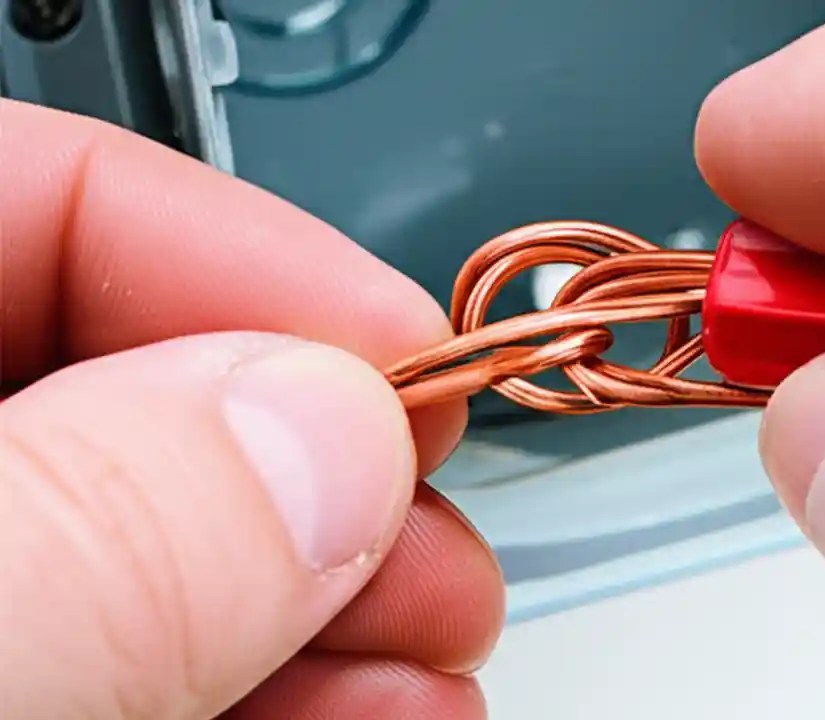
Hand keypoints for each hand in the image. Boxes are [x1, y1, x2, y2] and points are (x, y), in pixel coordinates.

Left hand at [0, 100, 502, 717]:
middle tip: (440, 530)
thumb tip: (322, 432)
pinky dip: (282, 685)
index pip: (33, 195)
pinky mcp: (24, 687)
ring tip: (439, 643)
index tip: (417, 362)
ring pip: (166, 536)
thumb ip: (98, 523)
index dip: (250, 257)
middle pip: (131, 378)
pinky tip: (374, 712)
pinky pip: (144, 659)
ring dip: (337, 587)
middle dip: (325, 453)